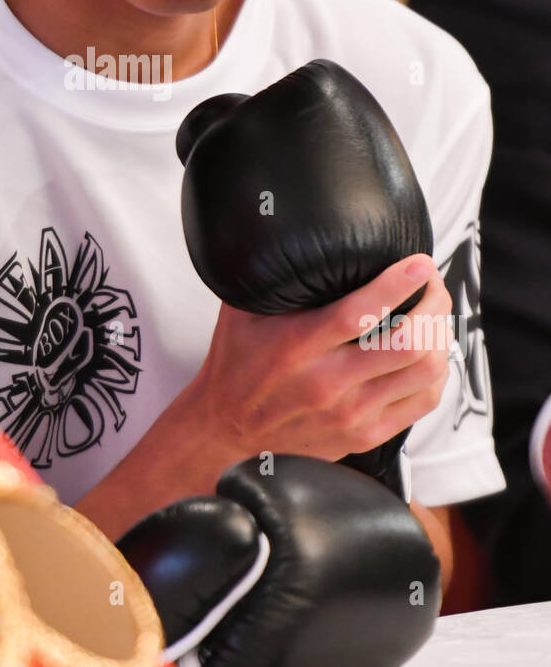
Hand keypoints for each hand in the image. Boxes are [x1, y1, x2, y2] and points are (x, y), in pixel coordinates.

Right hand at [188, 254, 451, 466]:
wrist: (225, 431)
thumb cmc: (236, 366)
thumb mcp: (241, 314)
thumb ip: (269, 279)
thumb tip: (290, 231)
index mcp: (296, 347)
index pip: (358, 313)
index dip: (397, 285)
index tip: (419, 264)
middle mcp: (327, 382)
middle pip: (408, 343)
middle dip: (433, 306)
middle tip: (432, 286)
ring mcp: (350, 413)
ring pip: (424, 372)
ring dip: (440, 337)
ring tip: (435, 316)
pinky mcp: (364, 435)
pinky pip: (422, 402)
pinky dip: (437, 373)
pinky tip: (430, 354)